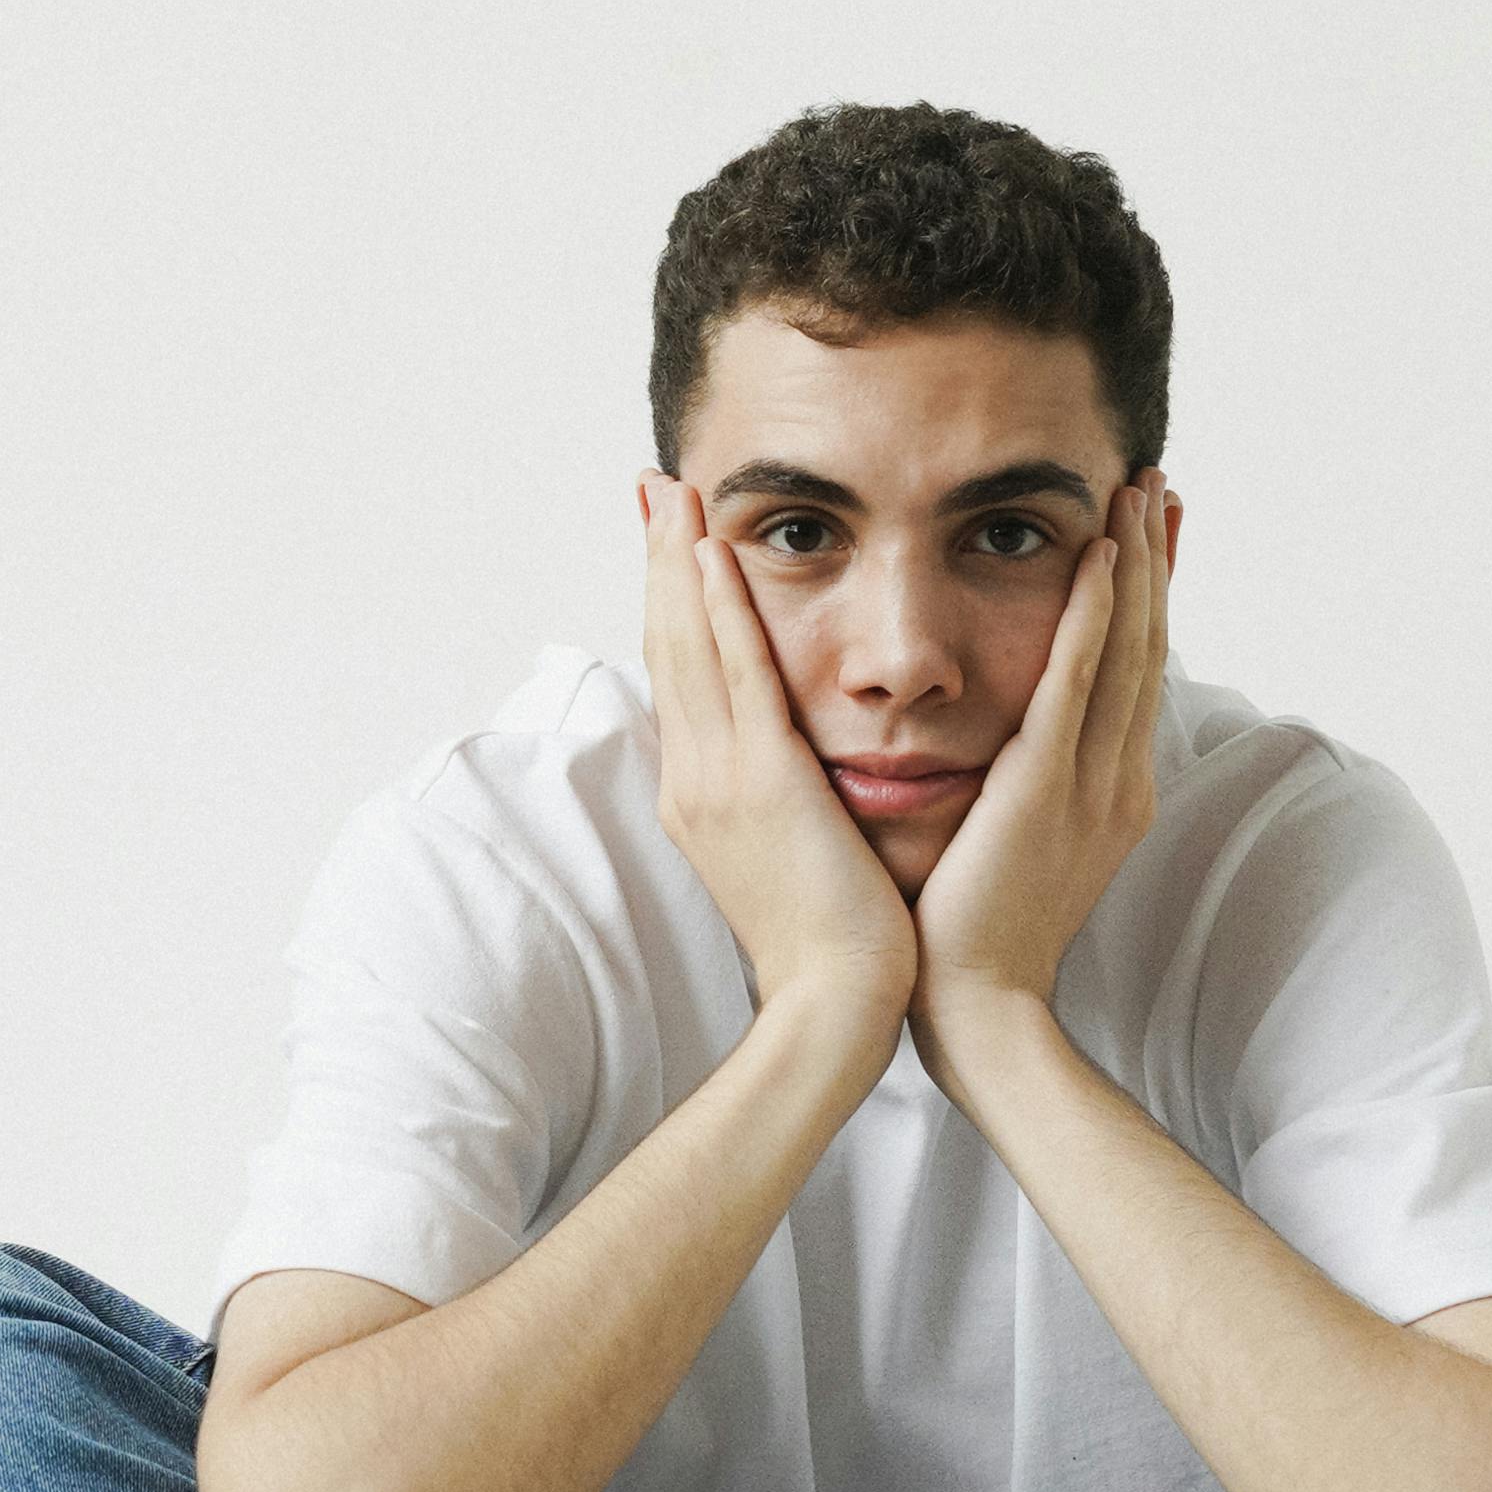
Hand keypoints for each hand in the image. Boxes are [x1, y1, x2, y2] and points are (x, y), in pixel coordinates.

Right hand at [634, 476, 917, 1022]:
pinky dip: (718, 610)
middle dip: (659, 564)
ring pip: (688, 646)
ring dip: (680, 563)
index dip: (670, 603)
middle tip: (654, 487)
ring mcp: (718, 778)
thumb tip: (795, 761)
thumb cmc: (834, 940)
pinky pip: (734, 675)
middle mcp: (694, 777)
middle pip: (667, 646)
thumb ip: (785, 797)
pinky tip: (714, 555)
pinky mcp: (759, 782)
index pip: (680, 676)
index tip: (671, 541)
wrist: (836, 1005)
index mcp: (701, 794)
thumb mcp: (791, 853)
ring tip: (674, 493)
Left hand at [909, 475, 1172, 1036]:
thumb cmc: (972, 938)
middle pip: (1146, 646)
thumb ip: (1021, 787)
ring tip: (1137, 490)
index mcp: (1108, 792)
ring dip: (1134, 564)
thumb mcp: (1013, 846)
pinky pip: (1077, 684)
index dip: (1145, 598)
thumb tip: (1006, 747)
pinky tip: (1100, 557)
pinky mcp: (1048, 790)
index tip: (1147, 532)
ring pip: (1125, 650)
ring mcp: (1092, 784)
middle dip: (1154, 561)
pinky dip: (1094, 616)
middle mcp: (1117, 779)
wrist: (977, 1013)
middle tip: (1156, 482)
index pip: (1133, 674)